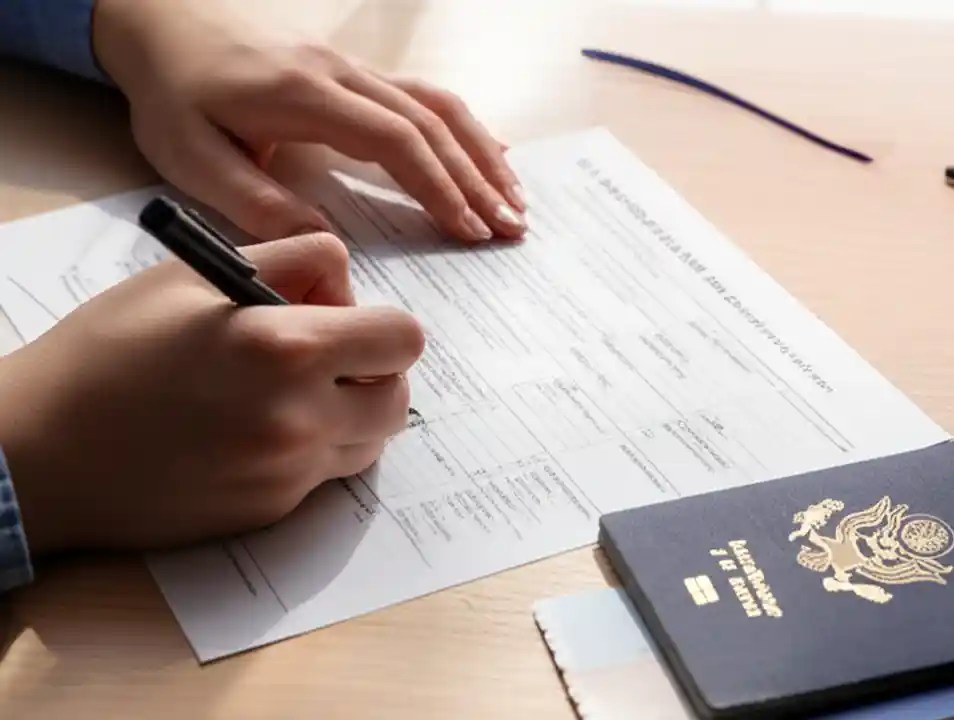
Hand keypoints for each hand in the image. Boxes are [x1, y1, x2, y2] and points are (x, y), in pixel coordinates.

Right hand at [0, 234, 424, 554]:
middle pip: (399, 396)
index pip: (404, 337)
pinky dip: (309, 451)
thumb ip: (288, 264)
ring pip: (371, 440)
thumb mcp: (192, 276)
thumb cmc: (107, 351)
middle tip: (321, 358)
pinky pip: (325, 475)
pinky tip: (253, 431)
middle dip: (372, 371)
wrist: (40, 452)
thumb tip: (343, 287)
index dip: (377, 323)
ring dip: (349, 413)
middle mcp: (301, 416)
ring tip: (286, 393)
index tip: (338, 319)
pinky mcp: (270, 510)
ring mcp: (288, 472)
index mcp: (287, 348)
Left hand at [92, 0, 525, 242]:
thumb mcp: (192, 157)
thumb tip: (326, 243)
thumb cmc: (175, 93)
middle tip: (511, 227)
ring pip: (437, 104)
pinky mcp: (355, 72)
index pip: (394, 140)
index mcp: (306, 96)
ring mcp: (354, 68)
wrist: (164, 21)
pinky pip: (423, 95)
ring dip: (481, 152)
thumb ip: (256, 201)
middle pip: (430, 123)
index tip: (468, 230)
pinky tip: (491, 153)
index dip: (438, 186)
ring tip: (515, 199)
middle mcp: (342, 75)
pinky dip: (464, 127)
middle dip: (476, 179)